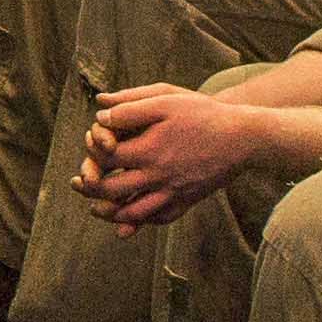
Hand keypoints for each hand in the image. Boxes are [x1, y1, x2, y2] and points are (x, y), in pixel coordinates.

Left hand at [76, 82, 259, 227]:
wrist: (243, 137)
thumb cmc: (203, 114)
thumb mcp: (166, 99)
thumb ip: (131, 106)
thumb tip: (100, 113)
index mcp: (149, 150)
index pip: (106, 158)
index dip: (92, 150)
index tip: (91, 142)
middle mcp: (158, 176)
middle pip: (112, 190)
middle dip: (90, 187)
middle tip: (78, 182)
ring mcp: (173, 192)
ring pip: (133, 213)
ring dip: (109, 213)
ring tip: (95, 209)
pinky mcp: (187, 201)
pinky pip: (160, 218)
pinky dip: (141, 222)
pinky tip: (129, 220)